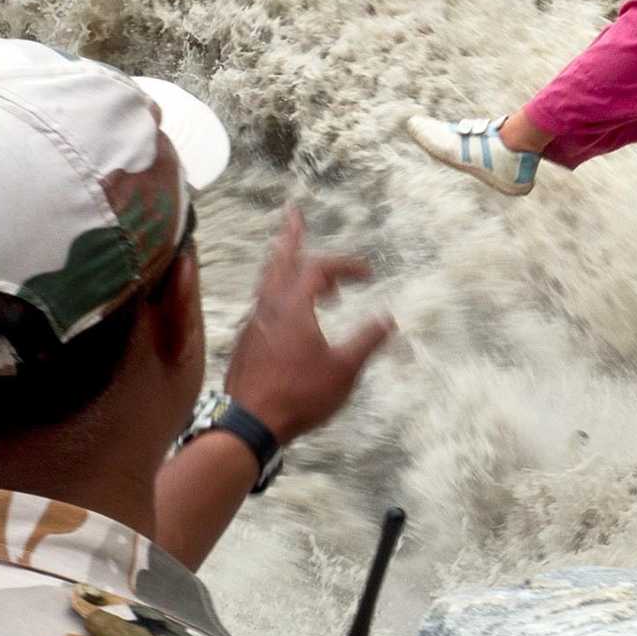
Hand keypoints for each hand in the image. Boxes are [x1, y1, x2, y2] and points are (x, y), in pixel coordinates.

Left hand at [220, 205, 394, 444]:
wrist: (249, 423)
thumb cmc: (297, 395)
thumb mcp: (344, 369)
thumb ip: (367, 340)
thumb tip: (389, 319)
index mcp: (293, 306)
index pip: (320, 269)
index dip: (346, 266)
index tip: (368, 274)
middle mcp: (269, 308)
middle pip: (280, 260)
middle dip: (291, 235)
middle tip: (293, 212)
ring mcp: (254, 324)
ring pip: (267, 281)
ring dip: (283, 263)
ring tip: (291, 253)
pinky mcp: (246, 341)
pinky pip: (263, 302)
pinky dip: (278, 290)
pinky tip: (287, 306)